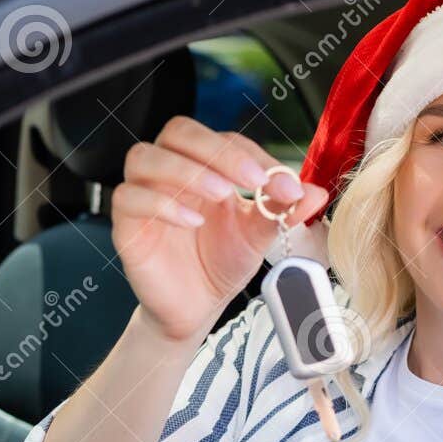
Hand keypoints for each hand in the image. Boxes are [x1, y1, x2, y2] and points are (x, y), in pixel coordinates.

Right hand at [111, 116, 329, 345]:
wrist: (196, 309)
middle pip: (178, 132)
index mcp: (204, 166)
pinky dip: (162, 204)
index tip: (283, 184)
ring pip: (145, 157)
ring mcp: (144, 195)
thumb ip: (281, 210)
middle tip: (252, 179)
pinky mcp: (126, 224)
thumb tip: (316, 193)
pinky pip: (128, 198)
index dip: (253, 156)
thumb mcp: (257, 235)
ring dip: (186, 170)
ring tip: (221, 195)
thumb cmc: (220, 264)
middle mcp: (170, 172)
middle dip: (218, 151)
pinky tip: (192, 221)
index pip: (222, 140)